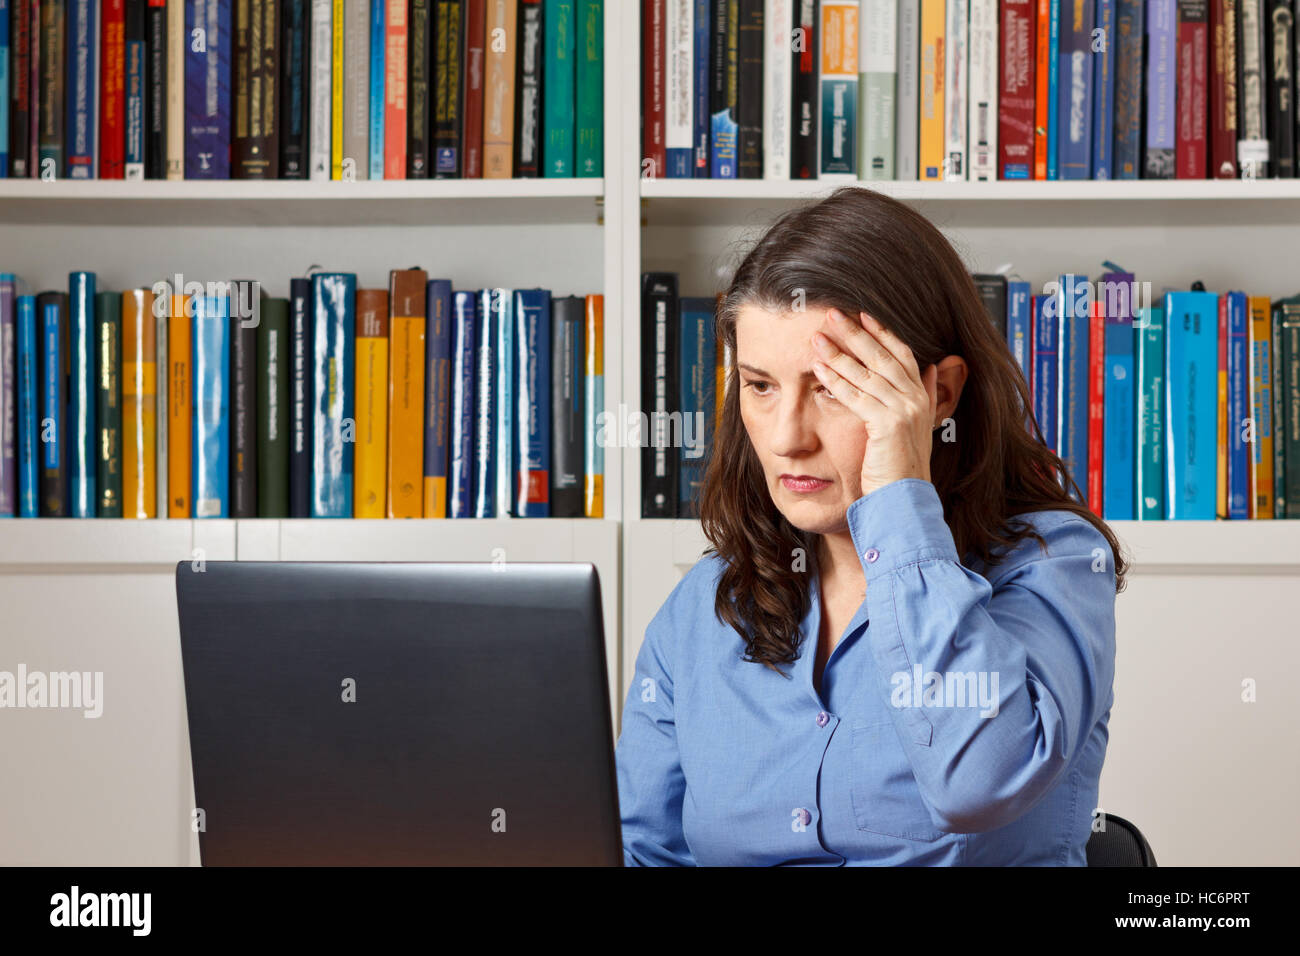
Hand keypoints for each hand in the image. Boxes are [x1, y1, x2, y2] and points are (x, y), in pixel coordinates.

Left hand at [809, 308, 940, 498]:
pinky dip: (836, 380)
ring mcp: (904, 411)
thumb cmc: (901, 470)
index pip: (901, 354)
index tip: (863, 314)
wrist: (905, 500)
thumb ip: (923, 397)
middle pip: (883, 356)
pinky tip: (818, 369)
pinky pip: (856, 396)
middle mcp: (915, 400)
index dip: (883, 332)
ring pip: (867, 373)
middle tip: (832, 314)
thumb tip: (934, 370)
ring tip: (818, 337)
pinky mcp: (888, 425)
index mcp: (921, 398)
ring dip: (839, 352)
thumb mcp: (916, 428)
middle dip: (856, 333)